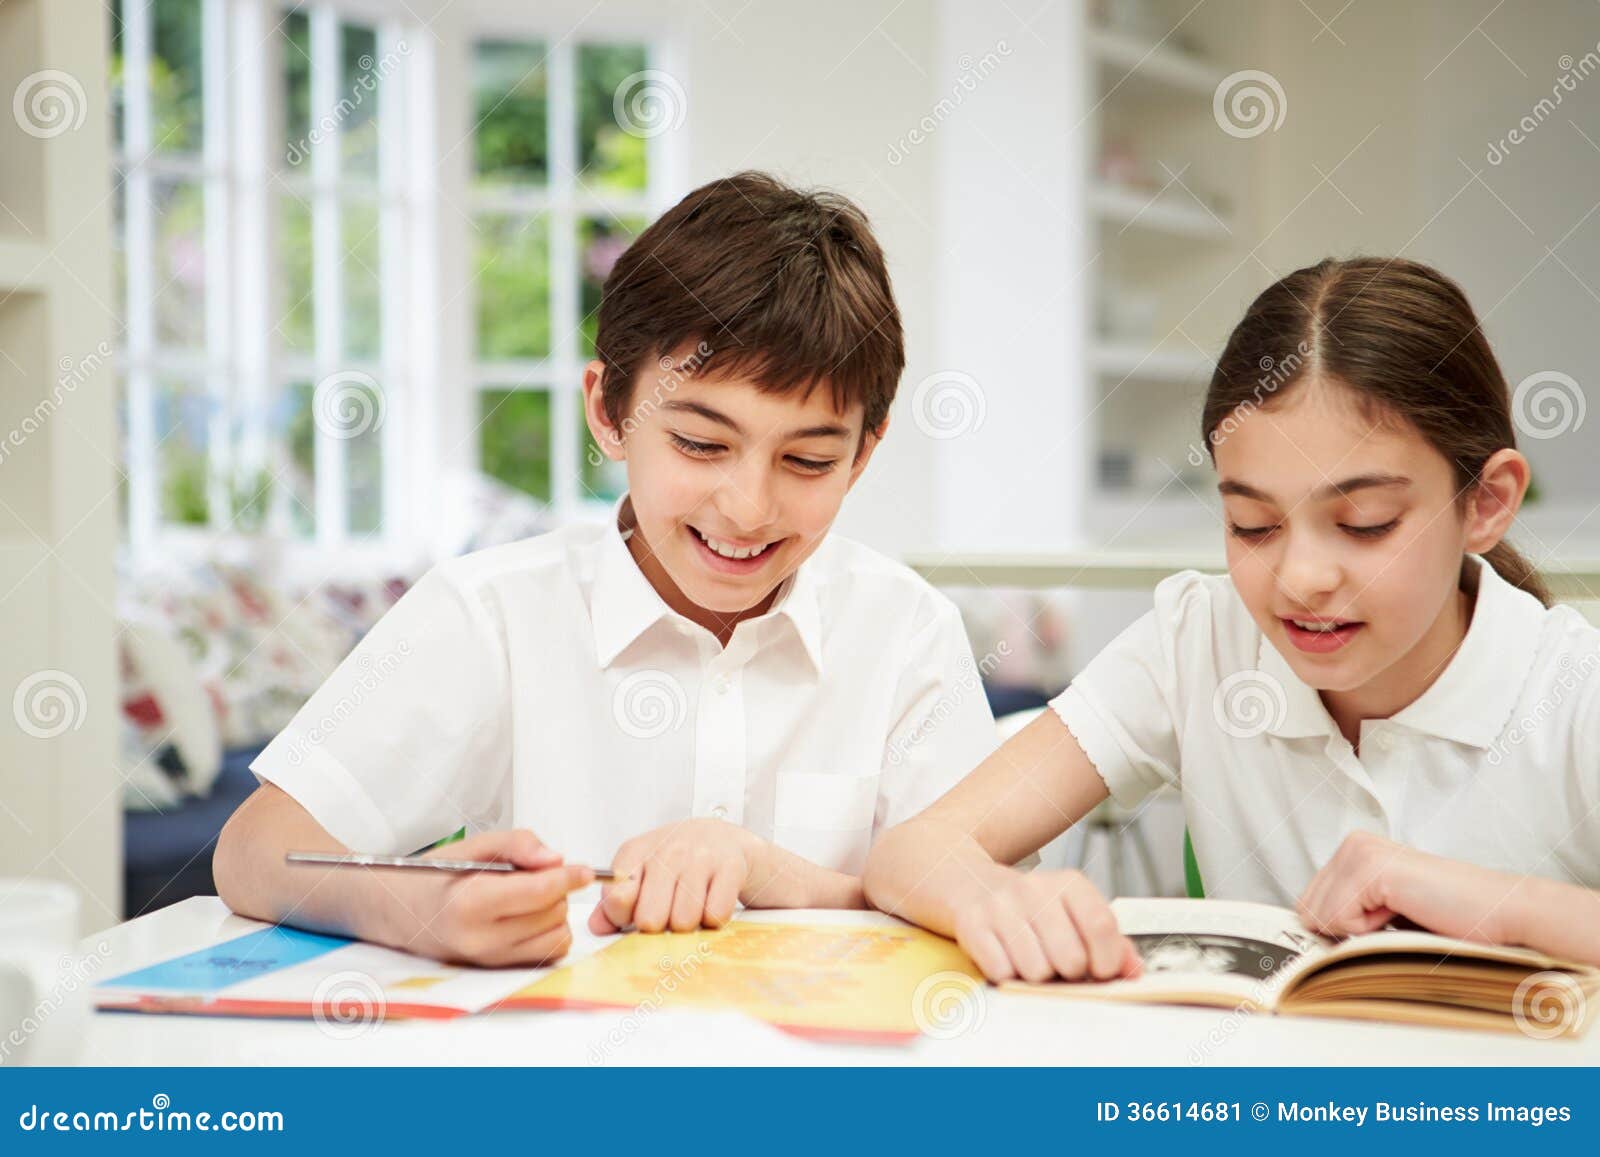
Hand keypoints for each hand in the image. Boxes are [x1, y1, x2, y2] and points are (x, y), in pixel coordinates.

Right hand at [400, 829, 591, 965]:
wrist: (402, 912)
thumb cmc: (437, 876)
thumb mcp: (474, 845)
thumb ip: (517, 844)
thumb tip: (556, 859)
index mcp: (471, 903)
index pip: (538, 893)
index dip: (568, 878)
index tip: (585, 870)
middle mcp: (481, 938)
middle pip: (553, 912)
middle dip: (555, 889)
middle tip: (532, 875)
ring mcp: (490, 959)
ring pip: (557, 936)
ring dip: (555, 912)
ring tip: (528, 897)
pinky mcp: (499, 969)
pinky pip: (548, 953)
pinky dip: (550, 932)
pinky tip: (529, 917)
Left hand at [588, 819, 766, 934]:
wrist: (729, 839)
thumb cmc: (680, 861)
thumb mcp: (642, 874)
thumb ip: (616, 903)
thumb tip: (597, 927)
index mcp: (637, 851)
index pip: (617, 898)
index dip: (625, 917)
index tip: (635, 911)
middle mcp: (668, 850)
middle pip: (650, 919)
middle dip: (660, 926)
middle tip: (669, 912)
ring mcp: (700, 856)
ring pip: (684, 921)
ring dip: (690, 924)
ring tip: (692, 906)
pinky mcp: (730, 867)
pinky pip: (715, 915)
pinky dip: (714, 919)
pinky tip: (712, 901)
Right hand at [948, 866, 1141, 983]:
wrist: (962, 880)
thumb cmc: (1028, 907)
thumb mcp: (1070, 912)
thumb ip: (1109, 942)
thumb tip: (1135, 972)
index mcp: (1068, 884)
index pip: (1101, 926)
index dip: (1106, 961)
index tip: (1099, 971)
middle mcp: (1035, 889)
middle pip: (1071, 959)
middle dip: (1067, 974)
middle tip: (1056, 963)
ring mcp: (1001, 906)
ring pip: (1037, 972)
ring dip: (1034, 977)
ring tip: (1027, 958)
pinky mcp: (972, 925)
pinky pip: (1002, 973)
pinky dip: (1006, 975)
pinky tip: (1003, 957)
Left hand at [1297, 831, 1525, 943]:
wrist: (1501, 912)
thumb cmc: (1449, 917)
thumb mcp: (1384, 911)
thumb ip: (1348, 911)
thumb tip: (1308, 932)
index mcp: (1354, 850)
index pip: (1308, 903)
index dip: (1338, 928)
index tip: (1377, 926)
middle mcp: (1352, 844)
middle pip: (1307, 910)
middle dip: (1345, 929)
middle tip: (1394, 920)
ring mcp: (1359, 852)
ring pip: (1318, 916)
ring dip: (1359, 930)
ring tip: (1402, 914)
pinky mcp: (1371, 868)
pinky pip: (1338, 919)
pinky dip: (1369, 930)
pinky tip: (1405, 911)